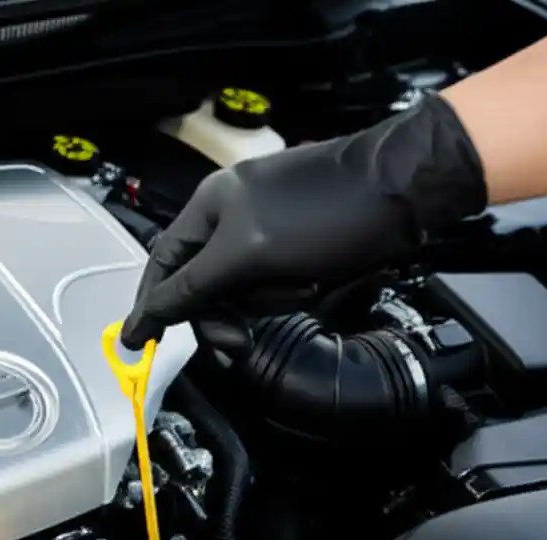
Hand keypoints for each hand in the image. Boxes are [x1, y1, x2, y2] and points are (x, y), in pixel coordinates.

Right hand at [121, 93, 486, 349]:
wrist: (409, 190)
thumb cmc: (328, 212)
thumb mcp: (248, 255)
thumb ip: (194, 286)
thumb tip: (149, 314)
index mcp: (210, 207)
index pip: (163, 265)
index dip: (152, 306)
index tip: (138, 342)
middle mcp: (233, 213)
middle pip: (205, 283)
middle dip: (229, 309)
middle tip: (239, 341)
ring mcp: (269, 225)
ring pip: (247, 288)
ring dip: (272, 298)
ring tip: (304, 283)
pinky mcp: (302, 239)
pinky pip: (281, 281)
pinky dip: (297, 289)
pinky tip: (320, 278)